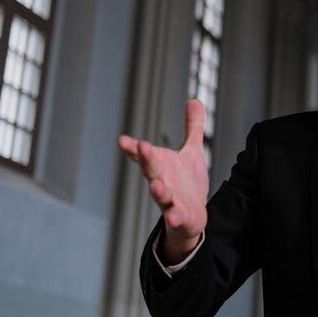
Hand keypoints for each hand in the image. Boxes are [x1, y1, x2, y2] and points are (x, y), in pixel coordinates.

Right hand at [117, 99, 209, 263]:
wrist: (191, 217)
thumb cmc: (187, 183)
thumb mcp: (192, 152)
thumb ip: (192, 127)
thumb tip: (194, 99)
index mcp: (162, 166)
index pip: (145, 155)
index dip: (135, 148)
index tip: (123, 140)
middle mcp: (161, 182)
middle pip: (151, 170)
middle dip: (147, 159)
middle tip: (142, 146)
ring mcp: (169, 200)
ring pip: (161, 195)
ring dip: (158, 190)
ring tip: (156, 185)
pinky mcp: (180, 216)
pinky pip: (176, 217)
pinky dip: (174, 217)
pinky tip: (174, 216)